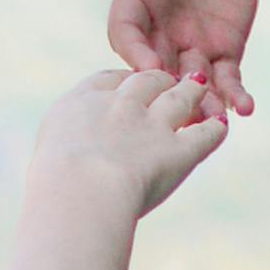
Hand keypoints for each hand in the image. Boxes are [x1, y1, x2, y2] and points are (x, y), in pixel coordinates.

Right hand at [30, 62, 233, 224]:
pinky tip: (221, 125)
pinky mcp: (179, 151)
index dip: (121, 81)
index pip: (106, 80)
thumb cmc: (53, 186)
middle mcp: (120, 105)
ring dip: (191, 93)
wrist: (80, 189)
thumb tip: (64, 172)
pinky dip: (215, 128)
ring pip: (180, 98)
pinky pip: (206, 134)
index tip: (127, 84)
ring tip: (201, 90)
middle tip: (169, 81)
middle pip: (146, 80)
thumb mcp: (48, 161)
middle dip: (159, 79)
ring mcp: (152, 125)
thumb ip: (65, 154)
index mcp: (81, 104)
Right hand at [112, 0, 262, 117]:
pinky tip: (245, 108)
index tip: (152, 66)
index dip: (135, 50)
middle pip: (156, 66)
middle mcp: (157, 24)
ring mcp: (189, 39)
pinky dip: (233, 93)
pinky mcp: (222, 45)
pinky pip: (225, 76)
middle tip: (181, 110)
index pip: (125, 30)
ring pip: (191, 81)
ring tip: (217, 121)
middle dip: (168, 89)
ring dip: (202, 103)